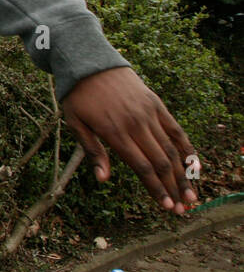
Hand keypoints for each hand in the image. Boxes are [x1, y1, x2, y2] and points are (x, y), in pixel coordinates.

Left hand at [60, 67, 197, 212]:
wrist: (88, 61)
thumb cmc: (78, 96)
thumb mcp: (75, 123)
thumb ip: (92, 151)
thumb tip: (103, 180)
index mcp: (114, 132)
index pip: (141, 167)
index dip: (156, 189)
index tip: (166, 207)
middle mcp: (135, 124)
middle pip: (160, 162)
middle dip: (173, 188)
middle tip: (182, 209)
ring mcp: (148, 113)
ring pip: (171, 148)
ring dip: (183, 174)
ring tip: (192, 196)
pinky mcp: (156, 103)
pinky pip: (175, 129)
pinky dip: (187, 148)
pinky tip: (195, 165)